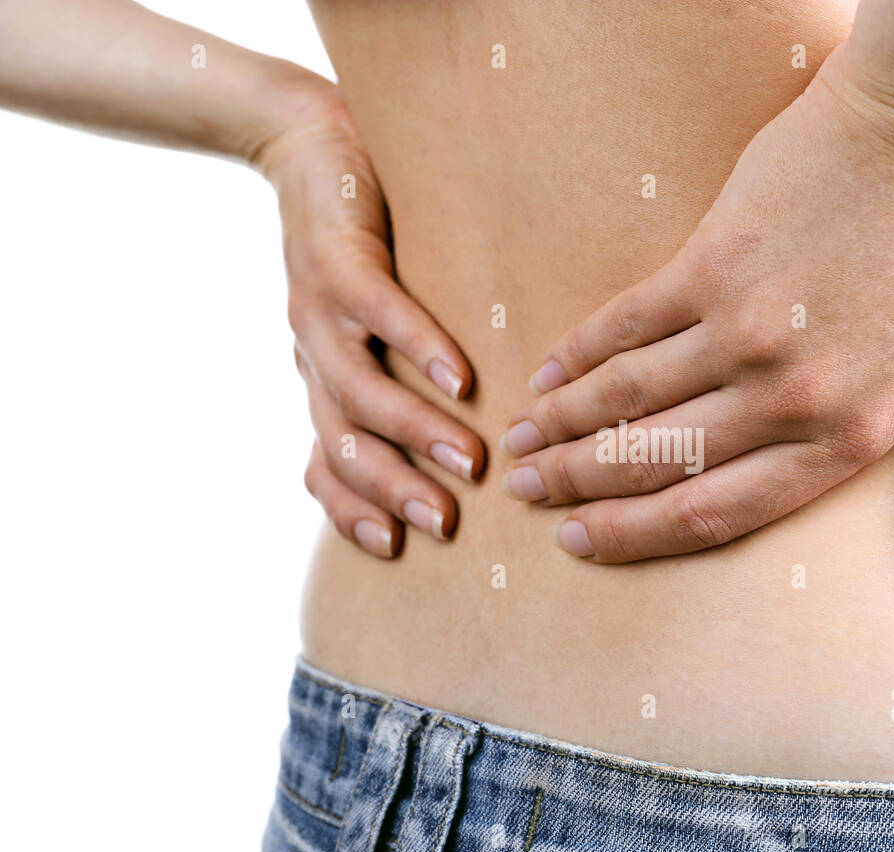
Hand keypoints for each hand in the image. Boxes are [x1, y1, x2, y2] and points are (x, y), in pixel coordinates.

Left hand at [256, 88, 484, 556]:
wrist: (307, 146)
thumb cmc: (362, 244)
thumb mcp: (371, 325)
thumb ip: (402, 375)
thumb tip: (472, 427)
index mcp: (323, 382)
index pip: (324, 464)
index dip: (350, 509)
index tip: (394, 548)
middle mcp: (314, 358)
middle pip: (343, 444)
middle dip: (392, 489)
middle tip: (443, 526)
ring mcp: (319, 312)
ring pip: (359, 390)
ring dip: (414, 432)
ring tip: (470, 462)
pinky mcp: (339, 261)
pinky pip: (379, 313)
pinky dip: (420, 348)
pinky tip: (461, 378)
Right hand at [498, 47, 893, 590]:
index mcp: (848, 434)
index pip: (719, 510)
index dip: (640, 535)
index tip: (585, 542)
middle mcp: (786, 394)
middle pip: (658, 462)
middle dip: (579, 487)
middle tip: (524, 496)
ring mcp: (743, 325)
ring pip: (629, 398)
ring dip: (562, 427)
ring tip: (518, 447)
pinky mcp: (714, 259)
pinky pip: (628, 322)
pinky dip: (580, 351)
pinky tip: (544, 373)